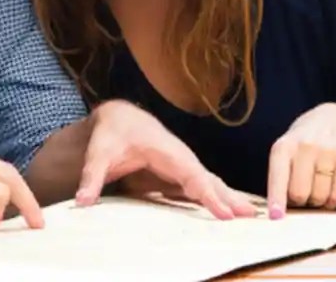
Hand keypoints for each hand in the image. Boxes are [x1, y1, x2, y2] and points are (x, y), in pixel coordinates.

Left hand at [73, 100, 256, 219]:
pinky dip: (219, 199)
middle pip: (210, 180)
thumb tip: (83, 201)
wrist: (119, 118)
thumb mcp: (98, 152)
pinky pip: (203, 188)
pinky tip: (231, 212)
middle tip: (253, 217)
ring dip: (231, 199)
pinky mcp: (180, 175)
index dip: (209, 196)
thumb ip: (92, 176)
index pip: (192, 176)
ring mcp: (183, 167)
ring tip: (252, 216)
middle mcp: (181, 159)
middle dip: (231, 198)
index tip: (225, 214)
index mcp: (167, 151)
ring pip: (211, 184)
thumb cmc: (113, 132)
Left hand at [267, 103, 335, 218]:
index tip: (276, 217)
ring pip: (319, 196)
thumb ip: (279, 176)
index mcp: (283, 147)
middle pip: (299, 193)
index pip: (278, 177)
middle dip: (299, 201)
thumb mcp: (285, 150)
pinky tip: (329, 189)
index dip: (277, 199)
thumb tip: (277, 213)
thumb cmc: (302, 143)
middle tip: (302, 192)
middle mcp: (304, 147)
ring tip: (316, 186)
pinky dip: (332, 200)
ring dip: (316, 200)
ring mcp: (327, 151)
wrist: (334, 120)